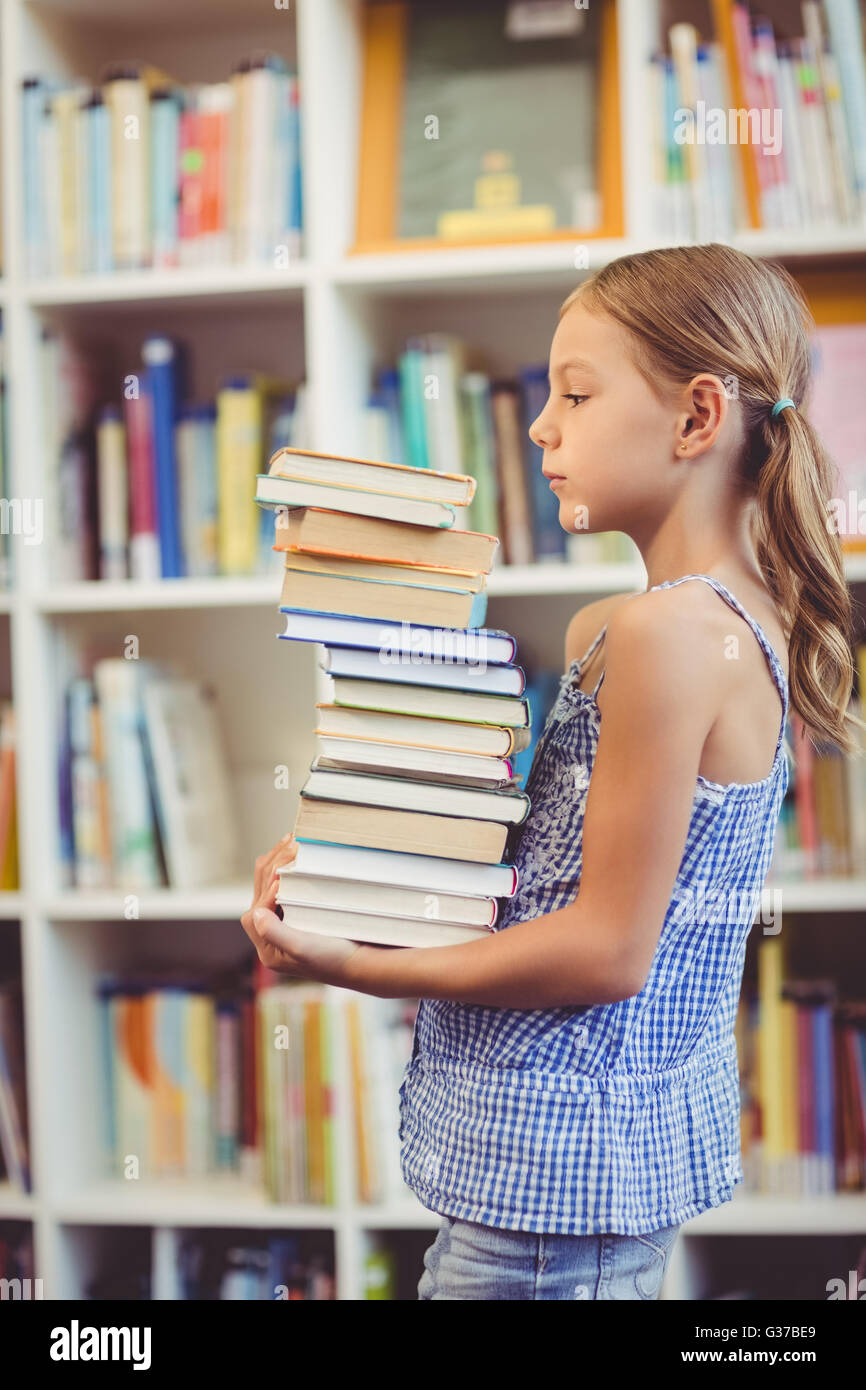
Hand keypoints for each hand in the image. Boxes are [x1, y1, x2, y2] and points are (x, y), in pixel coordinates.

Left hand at [240, 831, 363, 984]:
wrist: (362, 962)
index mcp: (268, 949)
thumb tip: (255, 913)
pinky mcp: (297, 913)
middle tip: (291, 845)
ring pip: (270, 886)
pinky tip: (298, 853)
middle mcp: (271, 937)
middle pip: (260, 895)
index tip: (284, 875)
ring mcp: (284, 923)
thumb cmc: (335, 959)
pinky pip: (283, 886)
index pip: (257, 912)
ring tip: (292, 840)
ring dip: (278, 863)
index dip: (268, 891)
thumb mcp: (303, 948)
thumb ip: (276, 933)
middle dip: (272, 867)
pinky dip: (287, 868)